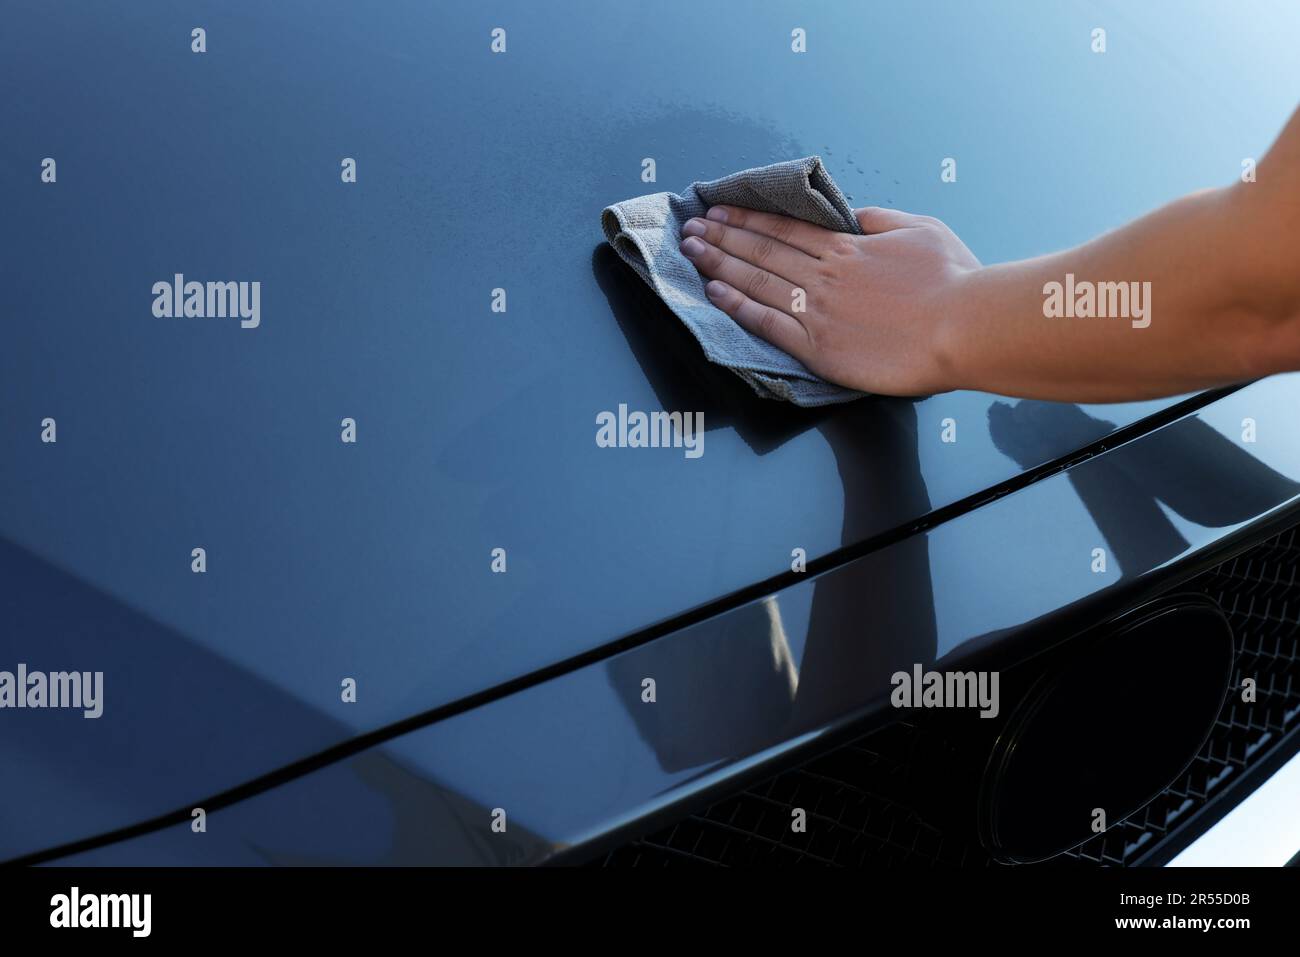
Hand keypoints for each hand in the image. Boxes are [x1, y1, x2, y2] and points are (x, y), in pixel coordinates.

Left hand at [679, 205, 980, 395]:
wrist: (963, 328)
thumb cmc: (953, 280)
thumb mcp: (920, 229)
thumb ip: (880, 221)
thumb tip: (852, 217)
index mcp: (847, 248)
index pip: (784, 229)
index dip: (746, 218)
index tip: (719, 211)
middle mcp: (824, 275)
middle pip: (761, 250)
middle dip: (721, 236)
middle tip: (689, 226)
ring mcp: (817, 311)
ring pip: (756, 280)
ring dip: (718, 263)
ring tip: (690, 250)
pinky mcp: (818, 347)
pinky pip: (766, 322)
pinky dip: (737, 305)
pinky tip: (714, 291)